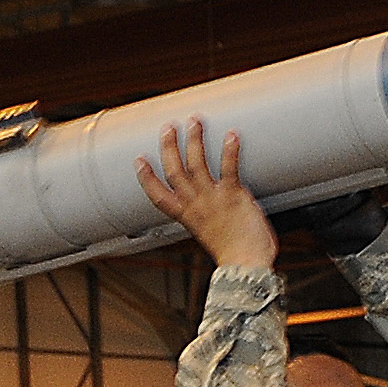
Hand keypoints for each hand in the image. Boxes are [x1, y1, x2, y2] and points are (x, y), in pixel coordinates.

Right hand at [140, 119, 276, 271]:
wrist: (247, 265)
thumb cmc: (235, 254)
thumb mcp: (211, 235)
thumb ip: (208, 218)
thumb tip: (212, 211)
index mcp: (187, 216)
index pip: (159, 195)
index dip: (147, 178)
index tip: (140, 161)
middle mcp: (196, 205)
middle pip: (174, 171)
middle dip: (169, 147)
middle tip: (168, 128)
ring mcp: (213, 199)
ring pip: (196, 164)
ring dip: (194, 140)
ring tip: (194, 121)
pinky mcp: (234, 196)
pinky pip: (228, 168)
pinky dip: (229, 150)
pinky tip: (231, 135)